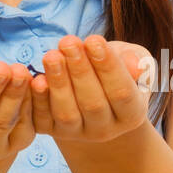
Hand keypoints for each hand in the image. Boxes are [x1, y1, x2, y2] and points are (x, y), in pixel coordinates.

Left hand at [30, 35, 152, 143]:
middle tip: (68, 41)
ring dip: (58, 83)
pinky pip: (43, 120)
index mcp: (131, 114)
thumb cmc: (114, 69)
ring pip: (67, 113)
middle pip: (93, 104)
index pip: (122, 93)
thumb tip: (135, 65)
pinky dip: (38, 100)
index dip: (108, 67)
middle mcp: (106, 130)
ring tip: (52, 55)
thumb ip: (136, 61)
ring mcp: (78, 133)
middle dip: (79, 70)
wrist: (92, 92)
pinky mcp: (52, 131)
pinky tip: (36, 79)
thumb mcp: (131, 60)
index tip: (94, 40)